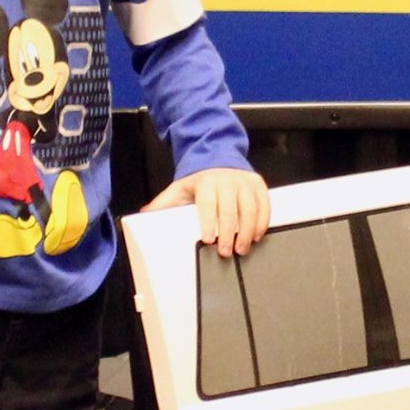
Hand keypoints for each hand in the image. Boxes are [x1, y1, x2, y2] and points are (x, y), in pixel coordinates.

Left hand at [143, 166, 270, 257]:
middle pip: (230, 210)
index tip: (209, 239)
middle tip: (226, 252)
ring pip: (250, 209)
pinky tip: (257, 235)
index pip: (208, 204)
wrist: (219, 157)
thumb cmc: (199, 180)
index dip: (209, 222)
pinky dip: (262, 222)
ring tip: (242, 249)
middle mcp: (228, 180)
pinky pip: (264, 205)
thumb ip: (164, 203)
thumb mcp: (179, 188)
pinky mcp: (258, 185)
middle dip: (229, 233)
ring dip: (247, 231)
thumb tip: (145, 214)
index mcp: (206, 182)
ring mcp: (245, 182)